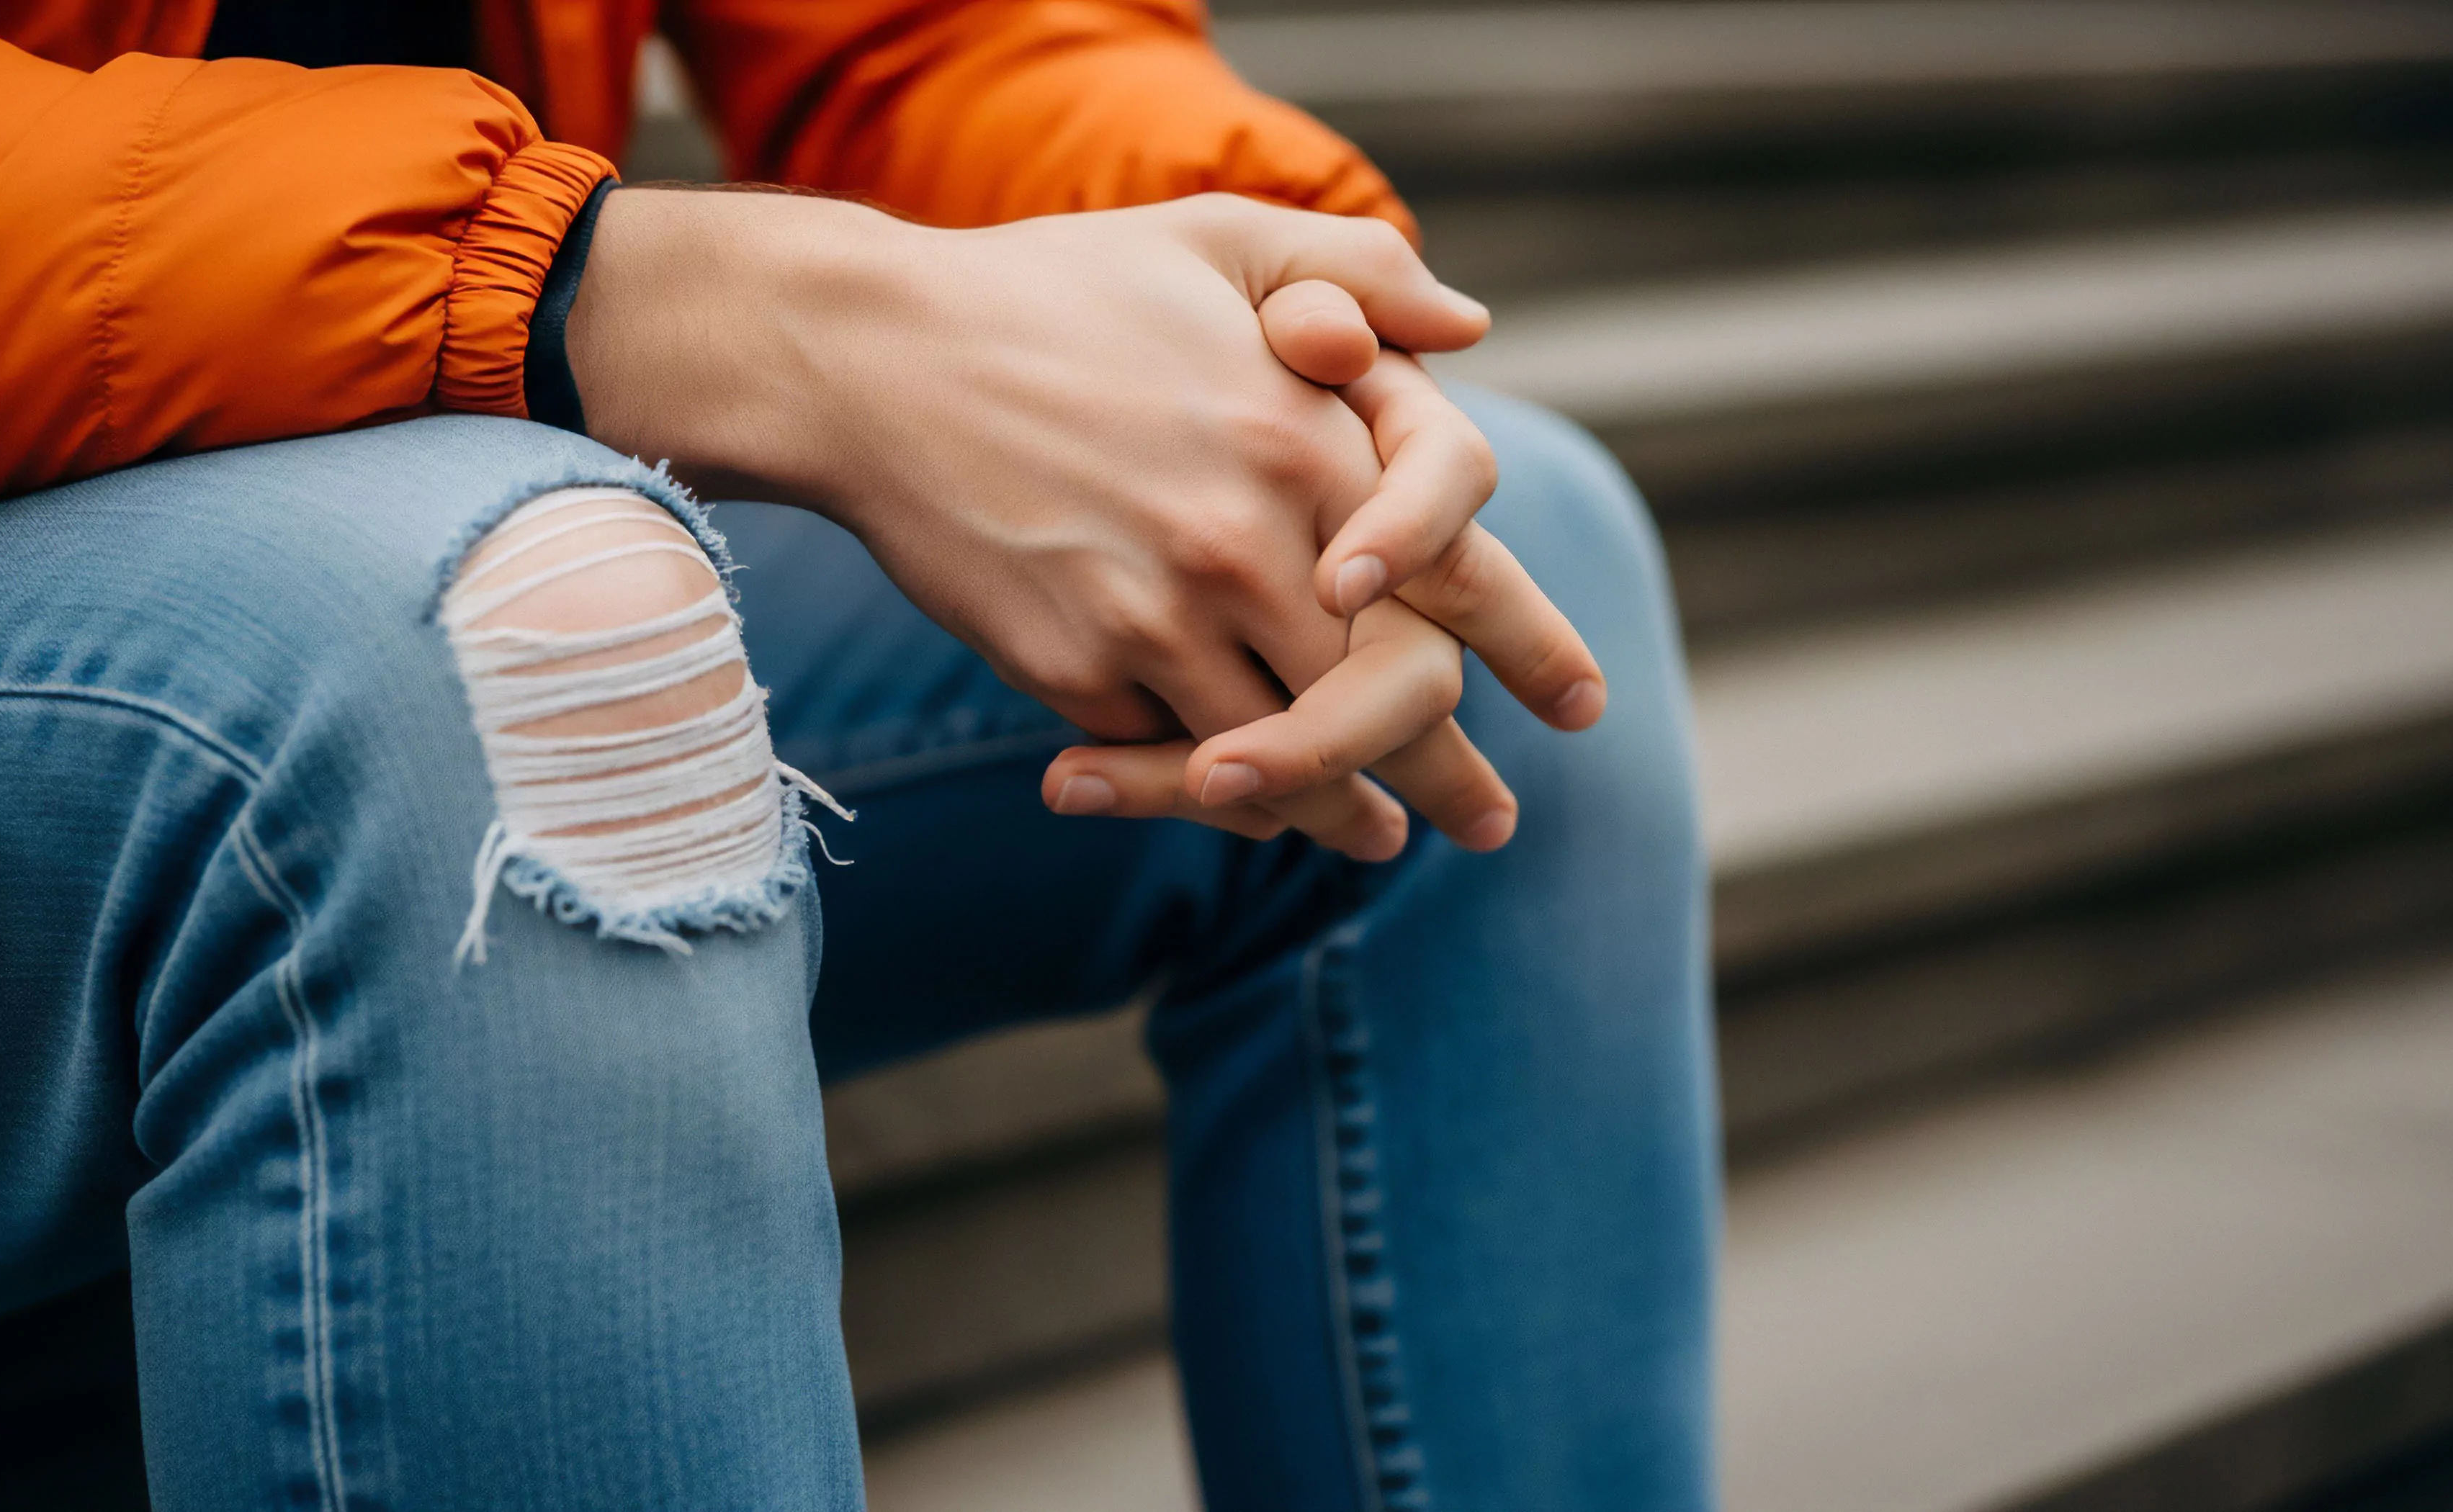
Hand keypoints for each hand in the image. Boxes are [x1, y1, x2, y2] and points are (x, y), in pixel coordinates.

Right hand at [567, 189, 1594, 856]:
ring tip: (1376, 840)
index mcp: (1305, 438)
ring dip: (1339, 813)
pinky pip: (1166, 753)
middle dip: (1453, 776)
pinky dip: (1199, 784)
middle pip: (1391, 699)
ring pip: (1284, 758)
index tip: (1583, 707)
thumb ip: (1353, 272)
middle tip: (1491, 822)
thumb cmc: (1050, 292)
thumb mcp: (1212, 241)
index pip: (1458, 574)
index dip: (1532, 649)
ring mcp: (1158, 615)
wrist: (870, 359)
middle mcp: (1249, 540)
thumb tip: (1471, 324)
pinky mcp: (1074, 668)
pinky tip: (1219, 797)